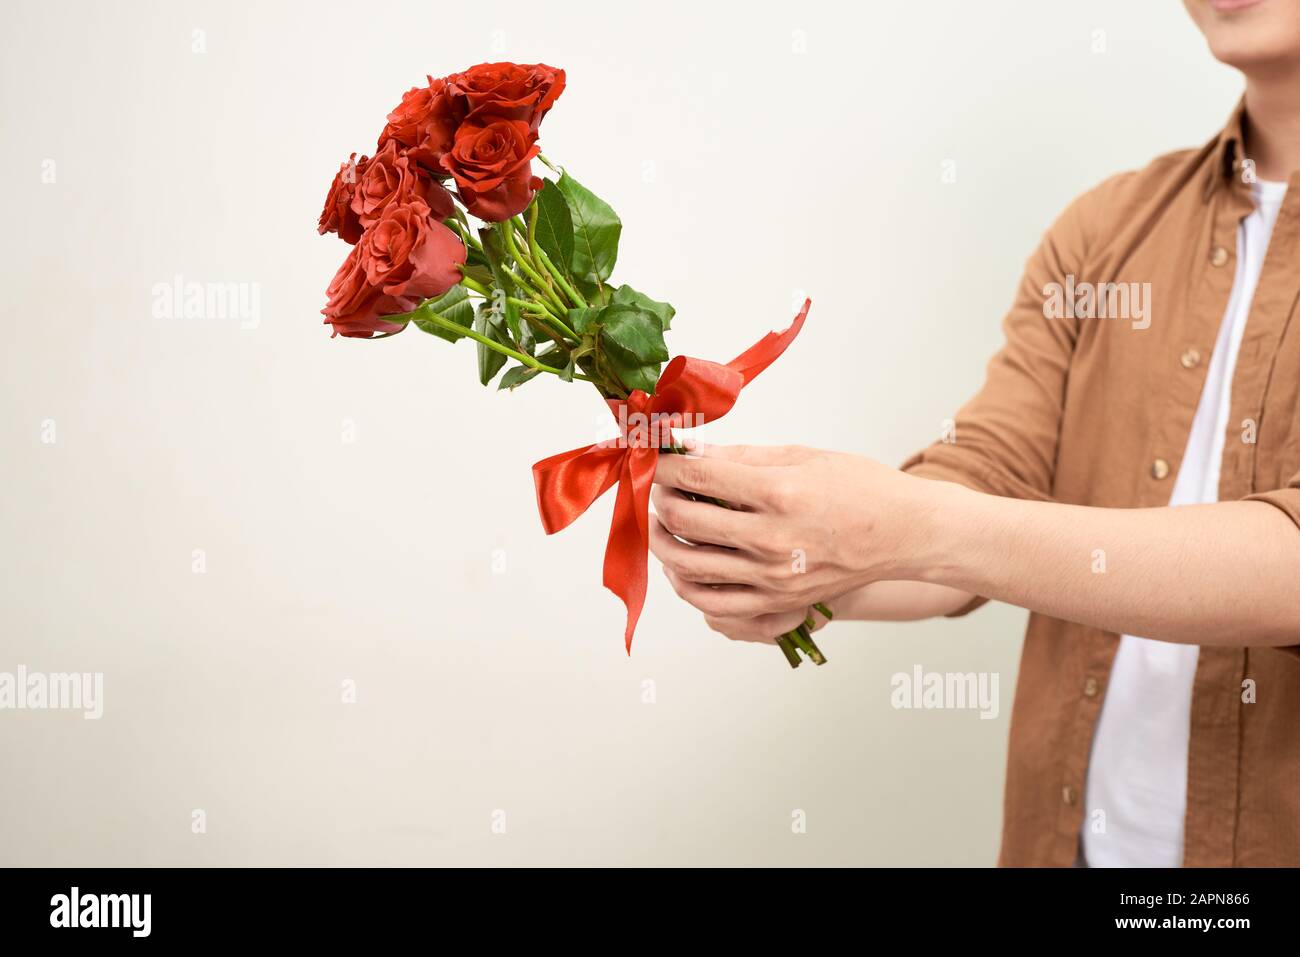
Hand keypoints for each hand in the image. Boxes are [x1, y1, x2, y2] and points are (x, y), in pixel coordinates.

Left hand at [649, 444, 942, 640]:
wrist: (904, 533)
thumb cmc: (859, 488)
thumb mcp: (801, 456)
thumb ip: (741, 456)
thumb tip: (691, 450)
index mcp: (778, 492)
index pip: (696, 476)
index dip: (664, 466)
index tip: (654, 458)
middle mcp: (771, 538)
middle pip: (684, 520)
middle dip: (658, 499)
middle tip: (656, 488)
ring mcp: (773, 577)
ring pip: (689, 565)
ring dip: (662, 542)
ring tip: (660, 525)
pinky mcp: (777, 601)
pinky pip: (713, 603)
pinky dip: (686, 584)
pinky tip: (681, 566)